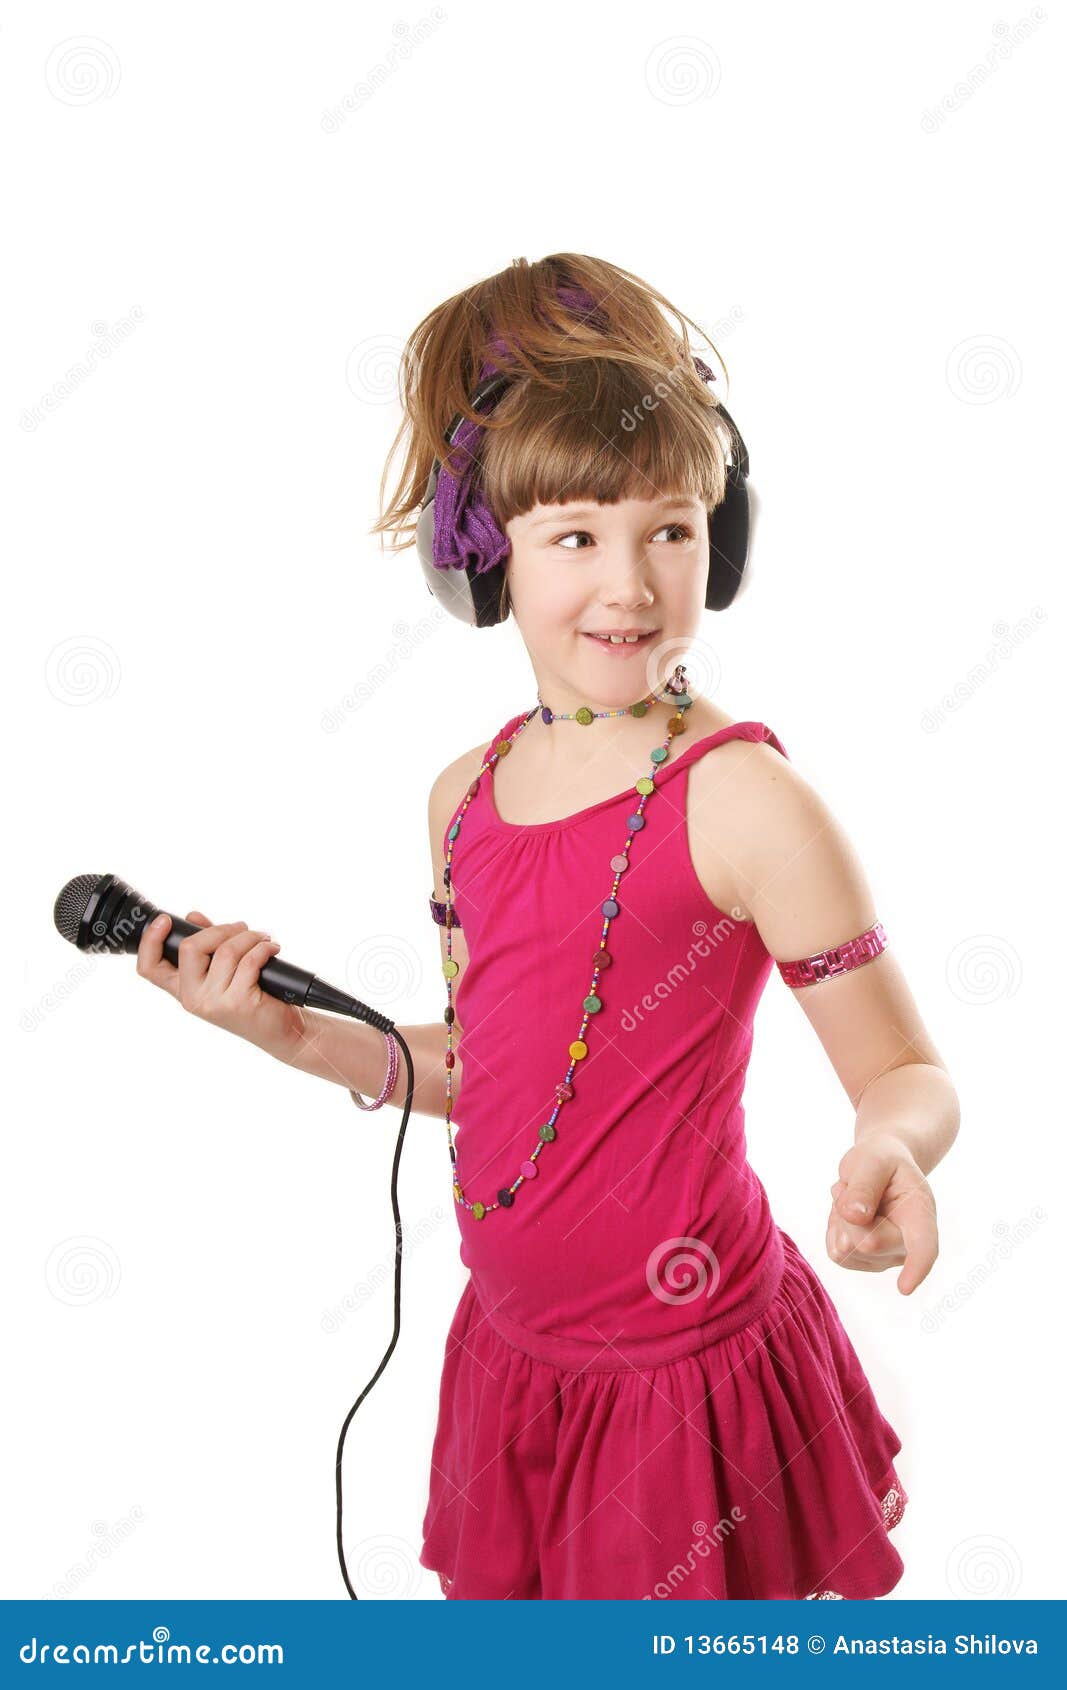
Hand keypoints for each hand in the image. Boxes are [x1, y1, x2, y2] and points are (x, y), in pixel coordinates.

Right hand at [136, 909, 311, 1064]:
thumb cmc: (254, 997)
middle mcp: (193, 998)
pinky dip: (263, 948)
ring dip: (249, 937)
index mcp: (183, 989)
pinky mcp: (238, 1002)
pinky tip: (271, 949)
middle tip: (241, 929)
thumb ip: (206, 946)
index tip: (164, 920)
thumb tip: (193, 917)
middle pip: (189, 948)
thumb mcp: (224, 971)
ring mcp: (214, 1002)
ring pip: (225, 951)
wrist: (282, 1030)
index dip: (150, 941)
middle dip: (220, 930)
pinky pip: (249, 961)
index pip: (150, 968)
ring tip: (262, 939)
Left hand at [826, 1132, 938, 1294]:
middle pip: (867, 1242)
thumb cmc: (882, 1160)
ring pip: (847, 1249)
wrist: (880, 1167)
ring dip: (839, 1218)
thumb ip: (865, 1185)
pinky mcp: (863, 1261)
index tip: (905, 1288)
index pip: (923, 1246)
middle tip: (853, 1187)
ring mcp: (887, 1257)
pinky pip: (835, 1252)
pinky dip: (833, 1227)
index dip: (916, 1267)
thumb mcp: (873, 1159)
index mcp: (920, 1214)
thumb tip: (855, 1217)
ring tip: (855, 1197)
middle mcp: (908, 1243)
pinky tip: (848, 1212)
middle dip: (848, 1211)